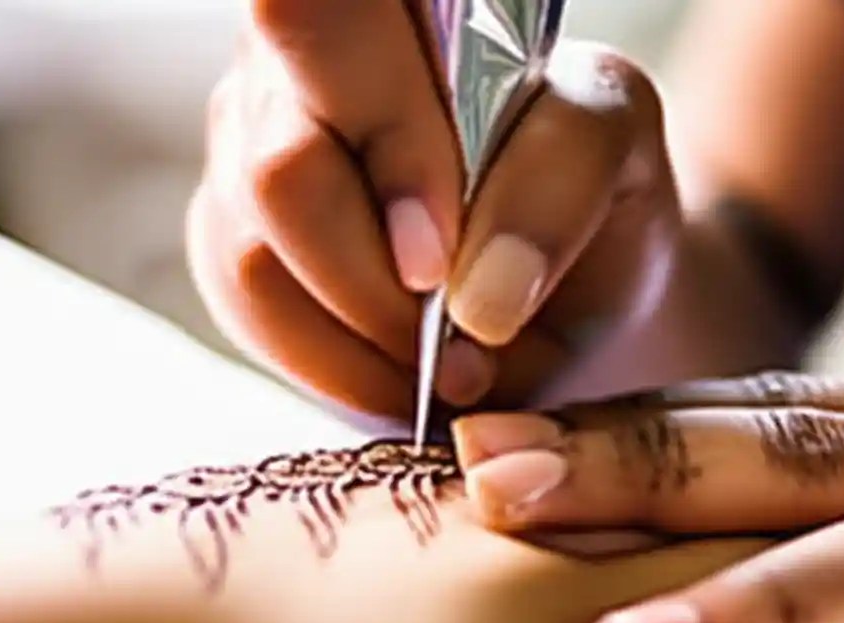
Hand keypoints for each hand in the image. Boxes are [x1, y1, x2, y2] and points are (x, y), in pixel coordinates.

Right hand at [188, 0, 678, 418]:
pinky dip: (338, 366)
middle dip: (383, 287)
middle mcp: (298, 62)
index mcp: (396, 8)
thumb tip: (474, 295)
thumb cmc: (583, 196)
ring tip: (454, 363)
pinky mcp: (228, 235)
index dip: (381, 136)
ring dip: (369, 340)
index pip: (321, 15)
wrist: (560, 284)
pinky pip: (247, 313)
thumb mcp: (614, 153)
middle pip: (283, 170)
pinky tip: (399, 365)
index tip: (444, 253)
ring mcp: (248, 146)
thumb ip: (556, 180)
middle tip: (471, 338)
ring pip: (254, 258)